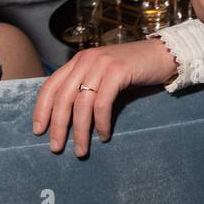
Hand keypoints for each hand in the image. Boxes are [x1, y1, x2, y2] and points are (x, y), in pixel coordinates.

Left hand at [31, 40, 177, 156]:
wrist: (164, 54)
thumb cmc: (134, 69)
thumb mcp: (104, 74)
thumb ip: (87, 86)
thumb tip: (67, 117)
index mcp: (79, 60)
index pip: (50, 85)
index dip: (42, 109)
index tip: (38, 130)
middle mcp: (87, 59)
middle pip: (63, 97)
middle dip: (58, 126)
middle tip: (56, 147)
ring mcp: (102, 64)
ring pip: (81, 103)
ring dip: (80, 131)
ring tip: (82, 149)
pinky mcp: (118, 71)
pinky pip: (102, 103)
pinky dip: (101, 123)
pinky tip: (104, 135)